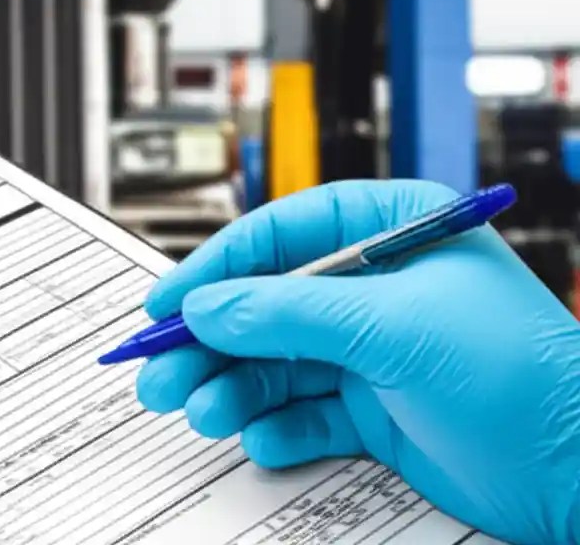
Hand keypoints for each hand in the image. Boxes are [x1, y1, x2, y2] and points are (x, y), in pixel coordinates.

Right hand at [138, 180, 579, 543]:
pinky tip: (262, 437)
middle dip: (210, 340)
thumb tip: (205, 306)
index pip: (279, 234)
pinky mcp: (373, 408)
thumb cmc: (519, 372)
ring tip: (205, 411)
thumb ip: (286, 312)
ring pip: (274, 361)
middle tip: (162, 371)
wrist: (579, 471)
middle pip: (263, 302)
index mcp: (389, 229)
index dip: (214, 267)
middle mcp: (373, 285)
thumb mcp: (390, 325)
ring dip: (232, 387)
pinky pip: (302, 411)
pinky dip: (274, 425)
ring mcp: (371, 348)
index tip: (165, 303)